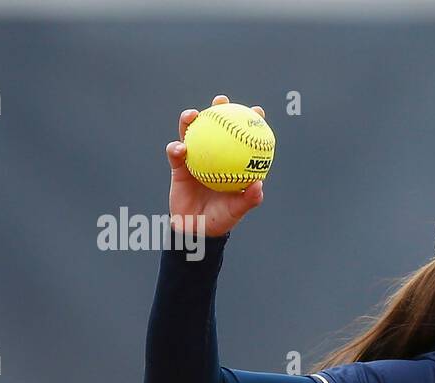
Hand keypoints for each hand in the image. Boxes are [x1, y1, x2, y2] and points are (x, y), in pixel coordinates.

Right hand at [165, 93, 266, 237]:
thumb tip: (259, 184)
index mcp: (232, 163)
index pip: (242, 138)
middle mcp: (215, 156)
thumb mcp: (237, 211)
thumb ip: (249, 199)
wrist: (196, 230)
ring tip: (193, 115)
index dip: (249, 122)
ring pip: (192, 134)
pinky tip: (179, 148)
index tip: (257, 111)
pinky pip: (175, 154)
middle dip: (219, 110)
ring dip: (190, 121)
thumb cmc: (221, 219)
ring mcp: (196, 159)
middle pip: (216, 127)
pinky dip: (176, 149)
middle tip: (222, 100)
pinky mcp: (178, 167)